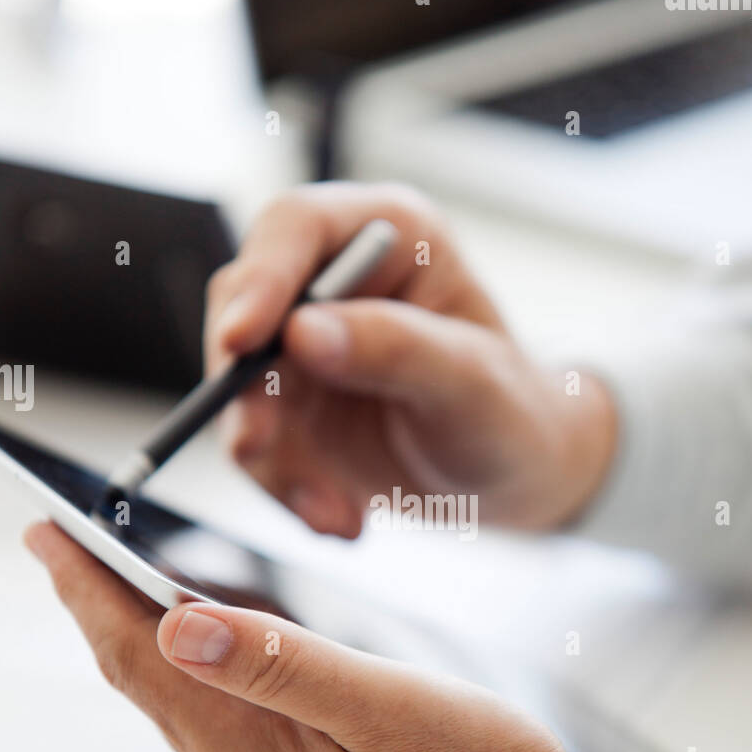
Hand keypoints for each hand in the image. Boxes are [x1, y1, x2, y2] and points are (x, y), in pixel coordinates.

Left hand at [26, 522, 598, 751]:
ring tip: (122, 595)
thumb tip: (176, 627)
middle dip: (101, 613)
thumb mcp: (393, 711)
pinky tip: (212, 667)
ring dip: (146, 652)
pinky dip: (200, 691)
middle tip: (66, 553)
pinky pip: (223, 744)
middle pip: (149, 688)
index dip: (87, 589)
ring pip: (184, 718)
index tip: (48, 535)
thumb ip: (283, 667)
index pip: (142, 658)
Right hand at [205, 181, 616, 536]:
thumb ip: (395, 349)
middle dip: (248, 391)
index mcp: (387, 234)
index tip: (240, 342)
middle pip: (245, 311)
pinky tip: (341, 521)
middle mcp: (332, 281)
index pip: (296, 229)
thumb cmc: (511, 412)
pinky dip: (288, 492)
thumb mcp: (471, 381)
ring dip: (274, 463)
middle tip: (257, 449)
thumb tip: (302, 333)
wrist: (511, 478)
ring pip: (240, 392)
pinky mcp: (289, 410)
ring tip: (335, 517)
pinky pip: (258, 449)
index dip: (259, 280)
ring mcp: (302, 348)